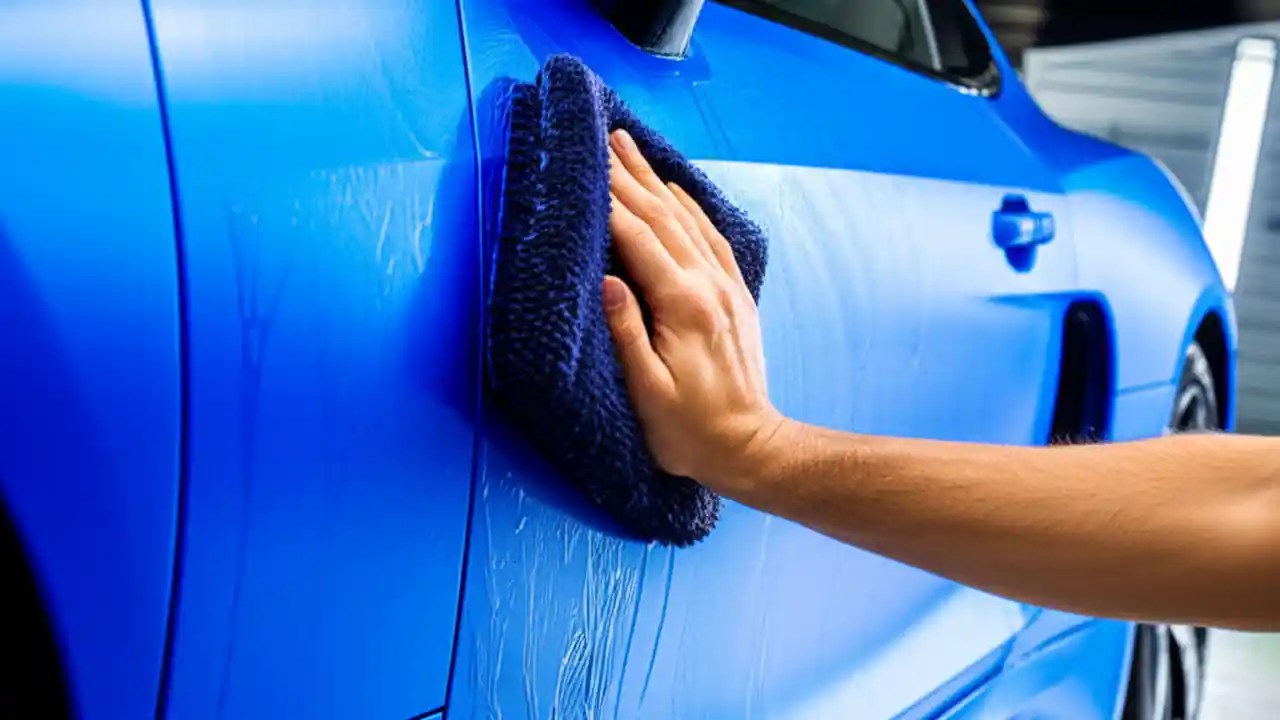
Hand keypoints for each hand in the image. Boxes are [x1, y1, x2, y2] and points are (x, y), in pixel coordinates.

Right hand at [603, 129, 783, 490]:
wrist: (750, 447)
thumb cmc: (689, 431)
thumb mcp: (646, 392)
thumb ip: (626, 333)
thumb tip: (606, 279)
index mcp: (683, 306)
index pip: (638, 239)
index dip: (609, 200)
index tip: (584, 165)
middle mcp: (709, 286)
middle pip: (663, 217)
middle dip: (630, 175)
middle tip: (603, 137)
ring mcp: (726, 287)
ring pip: (687, 219)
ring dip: (656, 181)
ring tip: (630, 149)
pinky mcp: (735, 296)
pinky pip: (711, 237)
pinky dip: (690, 206)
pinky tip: (674, 190)